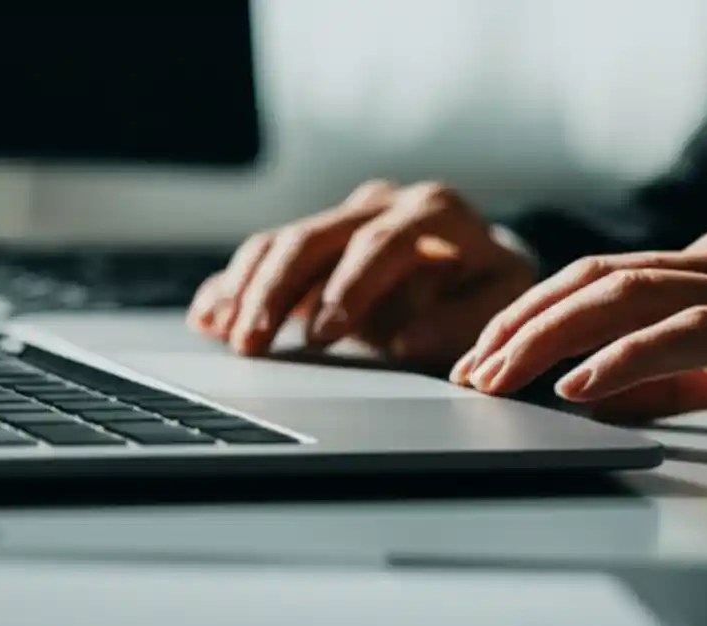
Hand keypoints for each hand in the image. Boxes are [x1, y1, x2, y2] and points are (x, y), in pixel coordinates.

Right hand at [187, 180, 535, 363]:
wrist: (475, 267)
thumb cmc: (488, 289)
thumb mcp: (499, 303)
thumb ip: (465, 320)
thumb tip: (411, 337)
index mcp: (433, 212)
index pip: (381, 243)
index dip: (349, 287)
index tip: (323, 333)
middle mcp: (381, 203)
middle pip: (314, 236)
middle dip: (277, 290)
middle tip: (252, 340)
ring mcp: (341, 217)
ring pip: (281, 242)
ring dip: (246, 289)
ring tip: (224, 333)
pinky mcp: (314, 240)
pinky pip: (264, 255)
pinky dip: (233, 286)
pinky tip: (208, 317)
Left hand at [451, 228, 706, 446]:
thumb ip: (670, 378)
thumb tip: (591, 398)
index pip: (596, 279)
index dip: (529, 314)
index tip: (480, 358)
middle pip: (594, 279)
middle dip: (519, 324)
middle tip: (467, 372)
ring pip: (625, 295)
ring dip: (548, 338)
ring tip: (496, 379)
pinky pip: (688, 335)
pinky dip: (623, 361)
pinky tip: (577, 389)